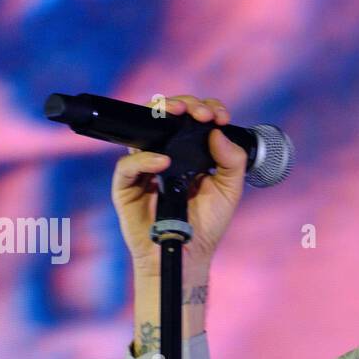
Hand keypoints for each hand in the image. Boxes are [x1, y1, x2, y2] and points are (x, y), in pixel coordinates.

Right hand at [111, 95, 249, 278]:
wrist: (188, 255)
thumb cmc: (207, 224)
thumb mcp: (230, 191)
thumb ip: (232, 162)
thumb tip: (218, 133)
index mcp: (190, 152)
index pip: (194, 119)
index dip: (206, 109)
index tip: (220, 116)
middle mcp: (165, 154)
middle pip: (166, 116)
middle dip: (185, 103)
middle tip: (200, 112)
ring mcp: (144, 168)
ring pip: (143, 131)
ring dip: (161, 115)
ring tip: (181, 116)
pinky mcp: (127, 186)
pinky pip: (128, 165)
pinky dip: (145, 159)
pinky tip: (165, 161)